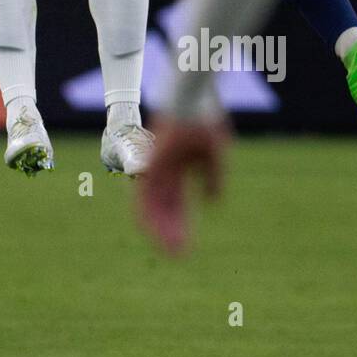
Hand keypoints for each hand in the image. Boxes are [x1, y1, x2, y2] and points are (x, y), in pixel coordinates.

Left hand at [137, 115, 229, 253]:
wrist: (190, 101)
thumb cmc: (202, 121)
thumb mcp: (213, 155)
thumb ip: (212, 178)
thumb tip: (212, 203)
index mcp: (177, 170)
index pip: (175, 204)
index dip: (181, 225)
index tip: (188, 246)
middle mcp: (163, 172)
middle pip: (164, 209)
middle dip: (171, 233)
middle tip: (179, 256)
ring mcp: (154, 169)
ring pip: (152, 207)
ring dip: (160, 230)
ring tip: (171, 251)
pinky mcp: (149, 166)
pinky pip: (143, 196)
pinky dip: (149, 216)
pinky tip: (155, 232)